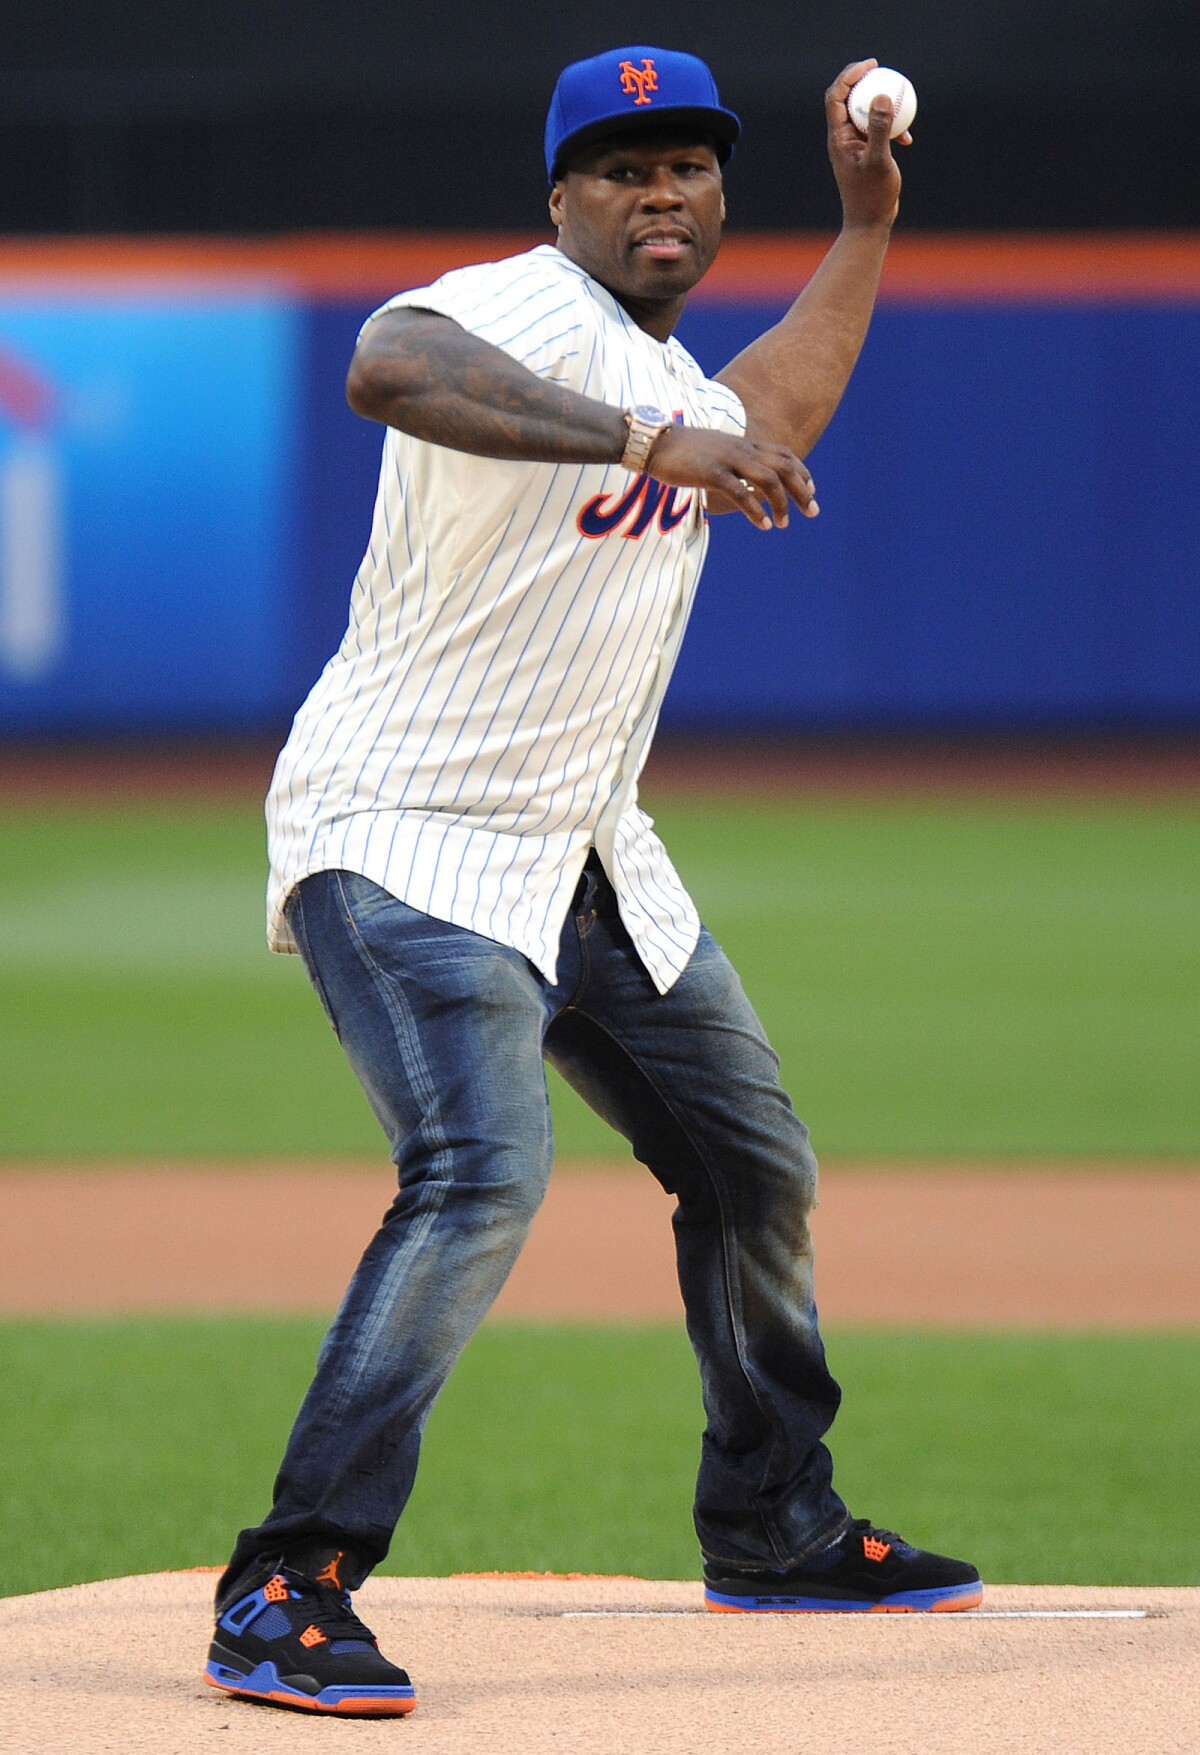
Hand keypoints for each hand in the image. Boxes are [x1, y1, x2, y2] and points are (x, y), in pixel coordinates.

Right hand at [645, 424, 817, 529]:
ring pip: (768, 480)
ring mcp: (728, 459)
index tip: (811, 490)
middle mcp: (741, 449)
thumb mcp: (716, 452)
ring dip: (782, 503)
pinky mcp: (712, 473)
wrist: (654, 443)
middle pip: (784, 467)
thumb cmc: (682, 451)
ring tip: (784, 524)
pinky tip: (764, 525)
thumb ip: (734, 463)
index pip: (784, 454)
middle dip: (802, 490)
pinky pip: (741, 492)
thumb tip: (746, 482)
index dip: (802, 472)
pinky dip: (756, 510)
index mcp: (743, 444)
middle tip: (812, 512)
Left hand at [826, 59, 906, 229]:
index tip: (871, 66)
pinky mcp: (866, 155)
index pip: (836, 96)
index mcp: (838, 137)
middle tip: (882, 70)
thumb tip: (881, 96)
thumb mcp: (879, 160)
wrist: (870, 223)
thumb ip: (880, 128)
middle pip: (848, 100)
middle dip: (864, 82)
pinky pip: (877, 132)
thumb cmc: (872, 196)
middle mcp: (842, 139)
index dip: (849, 76)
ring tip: (900, 100)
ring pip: (865, 115)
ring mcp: (854, 147)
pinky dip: (891, 130)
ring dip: (881, 106)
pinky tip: (907, 138)